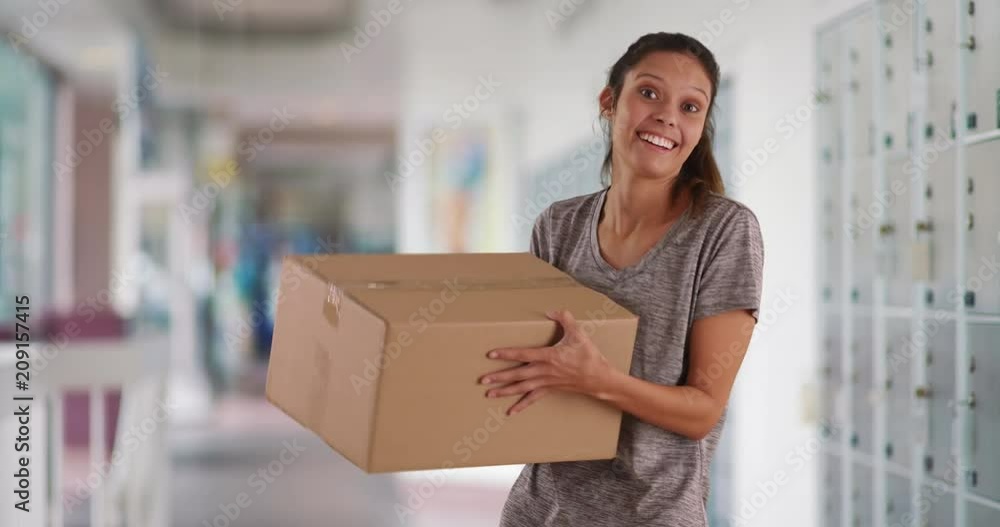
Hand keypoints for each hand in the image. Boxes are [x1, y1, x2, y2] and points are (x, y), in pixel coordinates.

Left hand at [480, 309, 615, 414]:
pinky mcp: (550, 389)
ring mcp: (546, 382)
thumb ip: (565, 318)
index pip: (523, 354)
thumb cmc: (588, 355)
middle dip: (499, 377)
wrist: (598, 378)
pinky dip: (521, 405)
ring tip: (489, 394)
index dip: (507, 354)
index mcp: (549, 356)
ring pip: (522, 388)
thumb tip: (551, 310)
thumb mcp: (578, 333)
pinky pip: (533, 399)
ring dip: (505, 391)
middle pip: (518, 374)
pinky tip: (510, 411)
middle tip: (482, 380)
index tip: (491, 354)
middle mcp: (545, 371)